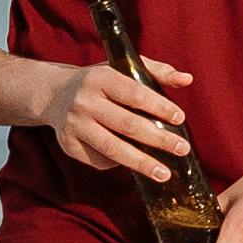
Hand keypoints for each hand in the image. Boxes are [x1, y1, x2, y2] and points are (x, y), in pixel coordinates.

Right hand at [39, 47, 196, 180]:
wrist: (55, 93)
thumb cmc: (100, 81)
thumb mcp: (123, 68)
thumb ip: (157, 71)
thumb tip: (187, 79)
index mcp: (101, 78)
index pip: (135, 94)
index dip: (159, 107)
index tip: (180, 119)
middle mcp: (84, 101)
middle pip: (127, 124)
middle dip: (158, 139)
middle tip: (182, 149)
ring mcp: (74, 125)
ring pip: (112, 148)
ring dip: (141, 163)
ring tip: (164, 174)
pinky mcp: (68, 145)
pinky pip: (99, 160)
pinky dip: (119, 163)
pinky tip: (135, 164)